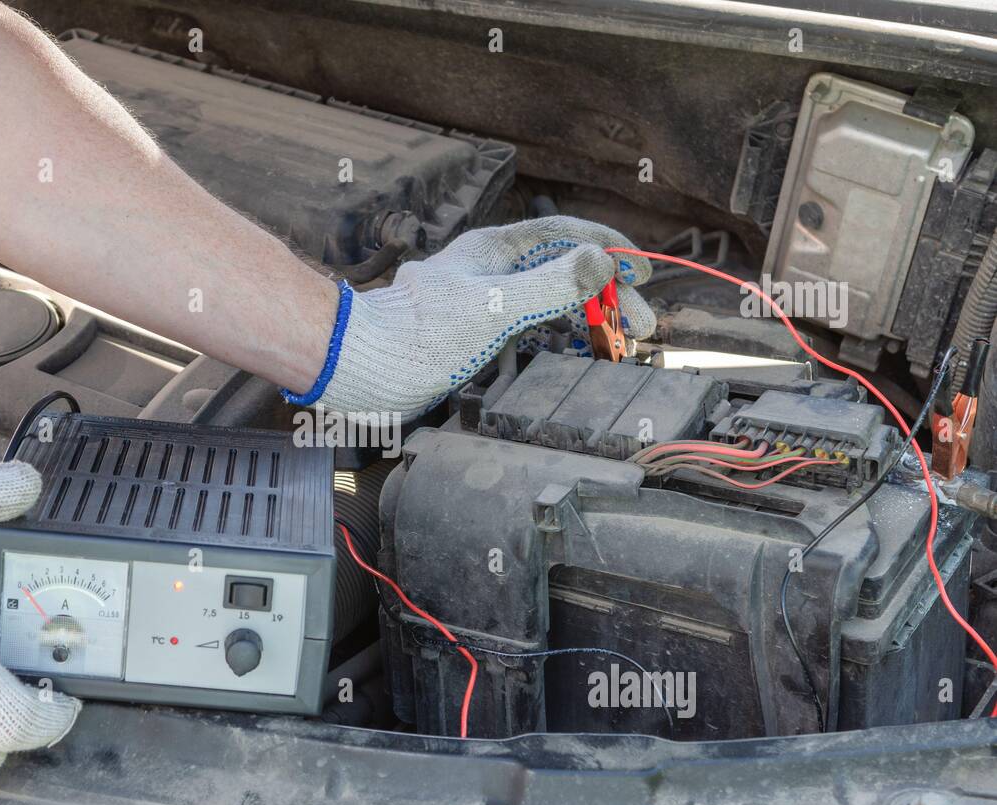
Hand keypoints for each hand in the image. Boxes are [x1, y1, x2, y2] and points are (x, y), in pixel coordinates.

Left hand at [283, 216, 654, 419]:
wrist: (362, 366)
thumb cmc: (419, 334)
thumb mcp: (495, 308)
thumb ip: (550, 283)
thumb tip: (601, 260)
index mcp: (495, 251)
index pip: (567, 236)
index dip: (610, 251)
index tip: (644, 273)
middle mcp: (490, 270)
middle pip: (562, 268)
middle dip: (607, 293)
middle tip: (645, 326)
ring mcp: (481, 300)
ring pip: (547, 298)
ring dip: (587, 315)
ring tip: (620, 339)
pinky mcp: (470, 333)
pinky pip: (528, 325)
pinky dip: (558, 333)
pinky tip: (572, 347)